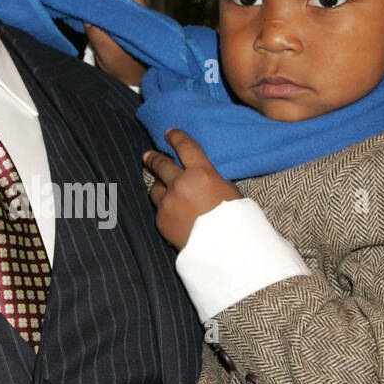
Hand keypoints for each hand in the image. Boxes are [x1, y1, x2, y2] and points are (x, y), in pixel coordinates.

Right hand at [85, 0, 147, 84]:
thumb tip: (87, 17)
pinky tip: (87, 0)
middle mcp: (138, 14)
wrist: (132, 78)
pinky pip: (111, 3)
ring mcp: (130, 15)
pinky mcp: (122, 18)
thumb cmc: (125, 68)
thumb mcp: (109, 55)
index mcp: (141, 22)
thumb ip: (99, 36)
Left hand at [142, 128, 240, 249]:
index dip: (175, 137)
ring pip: (156, 188)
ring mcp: (168, 202)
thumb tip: (200, 178)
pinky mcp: (161, 220)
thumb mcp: (230, 191)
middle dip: (153, 158)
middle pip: (161, 164)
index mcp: (202, 172)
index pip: (185, 146)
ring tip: (164, 191)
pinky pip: (159, 209)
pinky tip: (175, 216)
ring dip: (160, 187)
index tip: (168, 132)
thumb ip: (211, 180)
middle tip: (148, 155)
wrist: (224, 251)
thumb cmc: (235, 221)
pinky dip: (165, 209)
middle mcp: (181, 184)